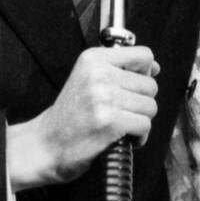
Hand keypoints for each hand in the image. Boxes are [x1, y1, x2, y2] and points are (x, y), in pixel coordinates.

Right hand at [7, 47, 158, 190]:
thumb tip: (154, 67)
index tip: (134, 86)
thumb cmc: (69, 115)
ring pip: (150, 107)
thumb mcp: (87, 79)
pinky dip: (139, 136)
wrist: (45, 145)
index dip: (145, 74)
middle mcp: (98, 74)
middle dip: (142, 103)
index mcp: (93, 59)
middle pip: (150, 85)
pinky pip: (145, 125)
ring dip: (140, 121)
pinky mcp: (109, 122)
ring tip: (121, 125)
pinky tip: (123, 137)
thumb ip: (120, 69)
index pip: (143, 55)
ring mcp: (103, 98)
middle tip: (121, 112)